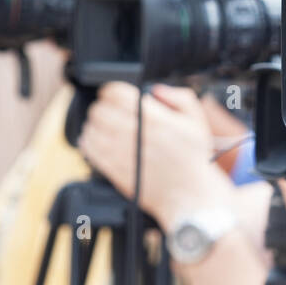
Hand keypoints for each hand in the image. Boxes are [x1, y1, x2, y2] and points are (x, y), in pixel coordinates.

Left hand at [78, 82, 233, 228]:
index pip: (115, 93)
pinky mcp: (112, 169)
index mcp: (152, 118)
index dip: (112, 91)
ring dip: (95, 125)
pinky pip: (89, 149)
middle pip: (99, 110)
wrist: (189, 195)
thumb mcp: (196, 121)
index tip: (115, 96)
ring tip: (105, 127)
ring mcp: (120, 153)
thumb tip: (155, 90)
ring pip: (91, 128)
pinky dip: (89, 142)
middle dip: (103, 107)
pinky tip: (98, 141)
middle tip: (111, 112)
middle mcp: (133, 133)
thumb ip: (179, 97)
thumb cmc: (192, 159)